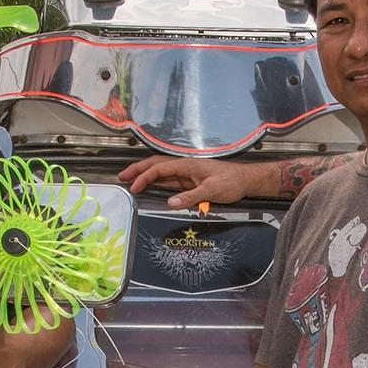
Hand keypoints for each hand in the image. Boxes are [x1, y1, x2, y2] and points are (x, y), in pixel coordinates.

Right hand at [117, 156, 258, 208]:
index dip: (144, 177)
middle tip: (122, 177)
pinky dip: (157, 182)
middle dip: (138, 170)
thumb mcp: (212, 190)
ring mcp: (187, 174)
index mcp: (187, 164)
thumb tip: (171, 202)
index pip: (160, 168)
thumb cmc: (232, 181)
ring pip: (161, 172)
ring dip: (145, 175)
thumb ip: (191, 196)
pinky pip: (170, 180)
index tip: (133, 186)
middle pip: (156, 165)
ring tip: (131, 180)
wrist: (245, 181)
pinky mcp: (191, 181)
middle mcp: (185, 166)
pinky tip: (151, 186)